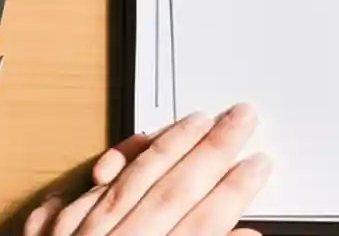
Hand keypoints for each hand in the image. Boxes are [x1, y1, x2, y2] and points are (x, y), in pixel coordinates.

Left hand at [24, 104, 270, 235]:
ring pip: (132, 180)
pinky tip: (128, 150)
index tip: (259, 163)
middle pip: (175, 188)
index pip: (206, 220)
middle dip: (213, 148)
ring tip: (198, 119)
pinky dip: (106, 169)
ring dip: (169, 145)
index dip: (236, 188)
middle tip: (241, 117)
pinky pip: (80, 196)